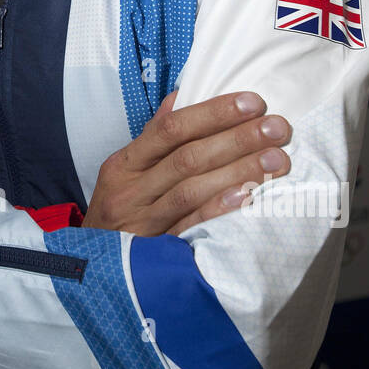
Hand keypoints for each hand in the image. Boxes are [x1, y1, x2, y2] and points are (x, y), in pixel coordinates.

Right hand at [81, 91, 290, 237]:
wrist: (90, 273)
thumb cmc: (117, 213)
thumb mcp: (124, 173)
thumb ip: (154, 137)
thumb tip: (182, 95)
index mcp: (124, 164)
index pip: (170, 129)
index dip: (212, 113)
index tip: (252, 102)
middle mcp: (130, 191)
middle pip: (187, 158)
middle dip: (237, 139)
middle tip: (278, 127)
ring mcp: (142, 223)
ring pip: (192, 190)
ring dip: (238, 171)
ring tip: (277, 159)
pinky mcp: (156, 253)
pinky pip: (191, 227)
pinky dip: (219, 209)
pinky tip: (248, 196)